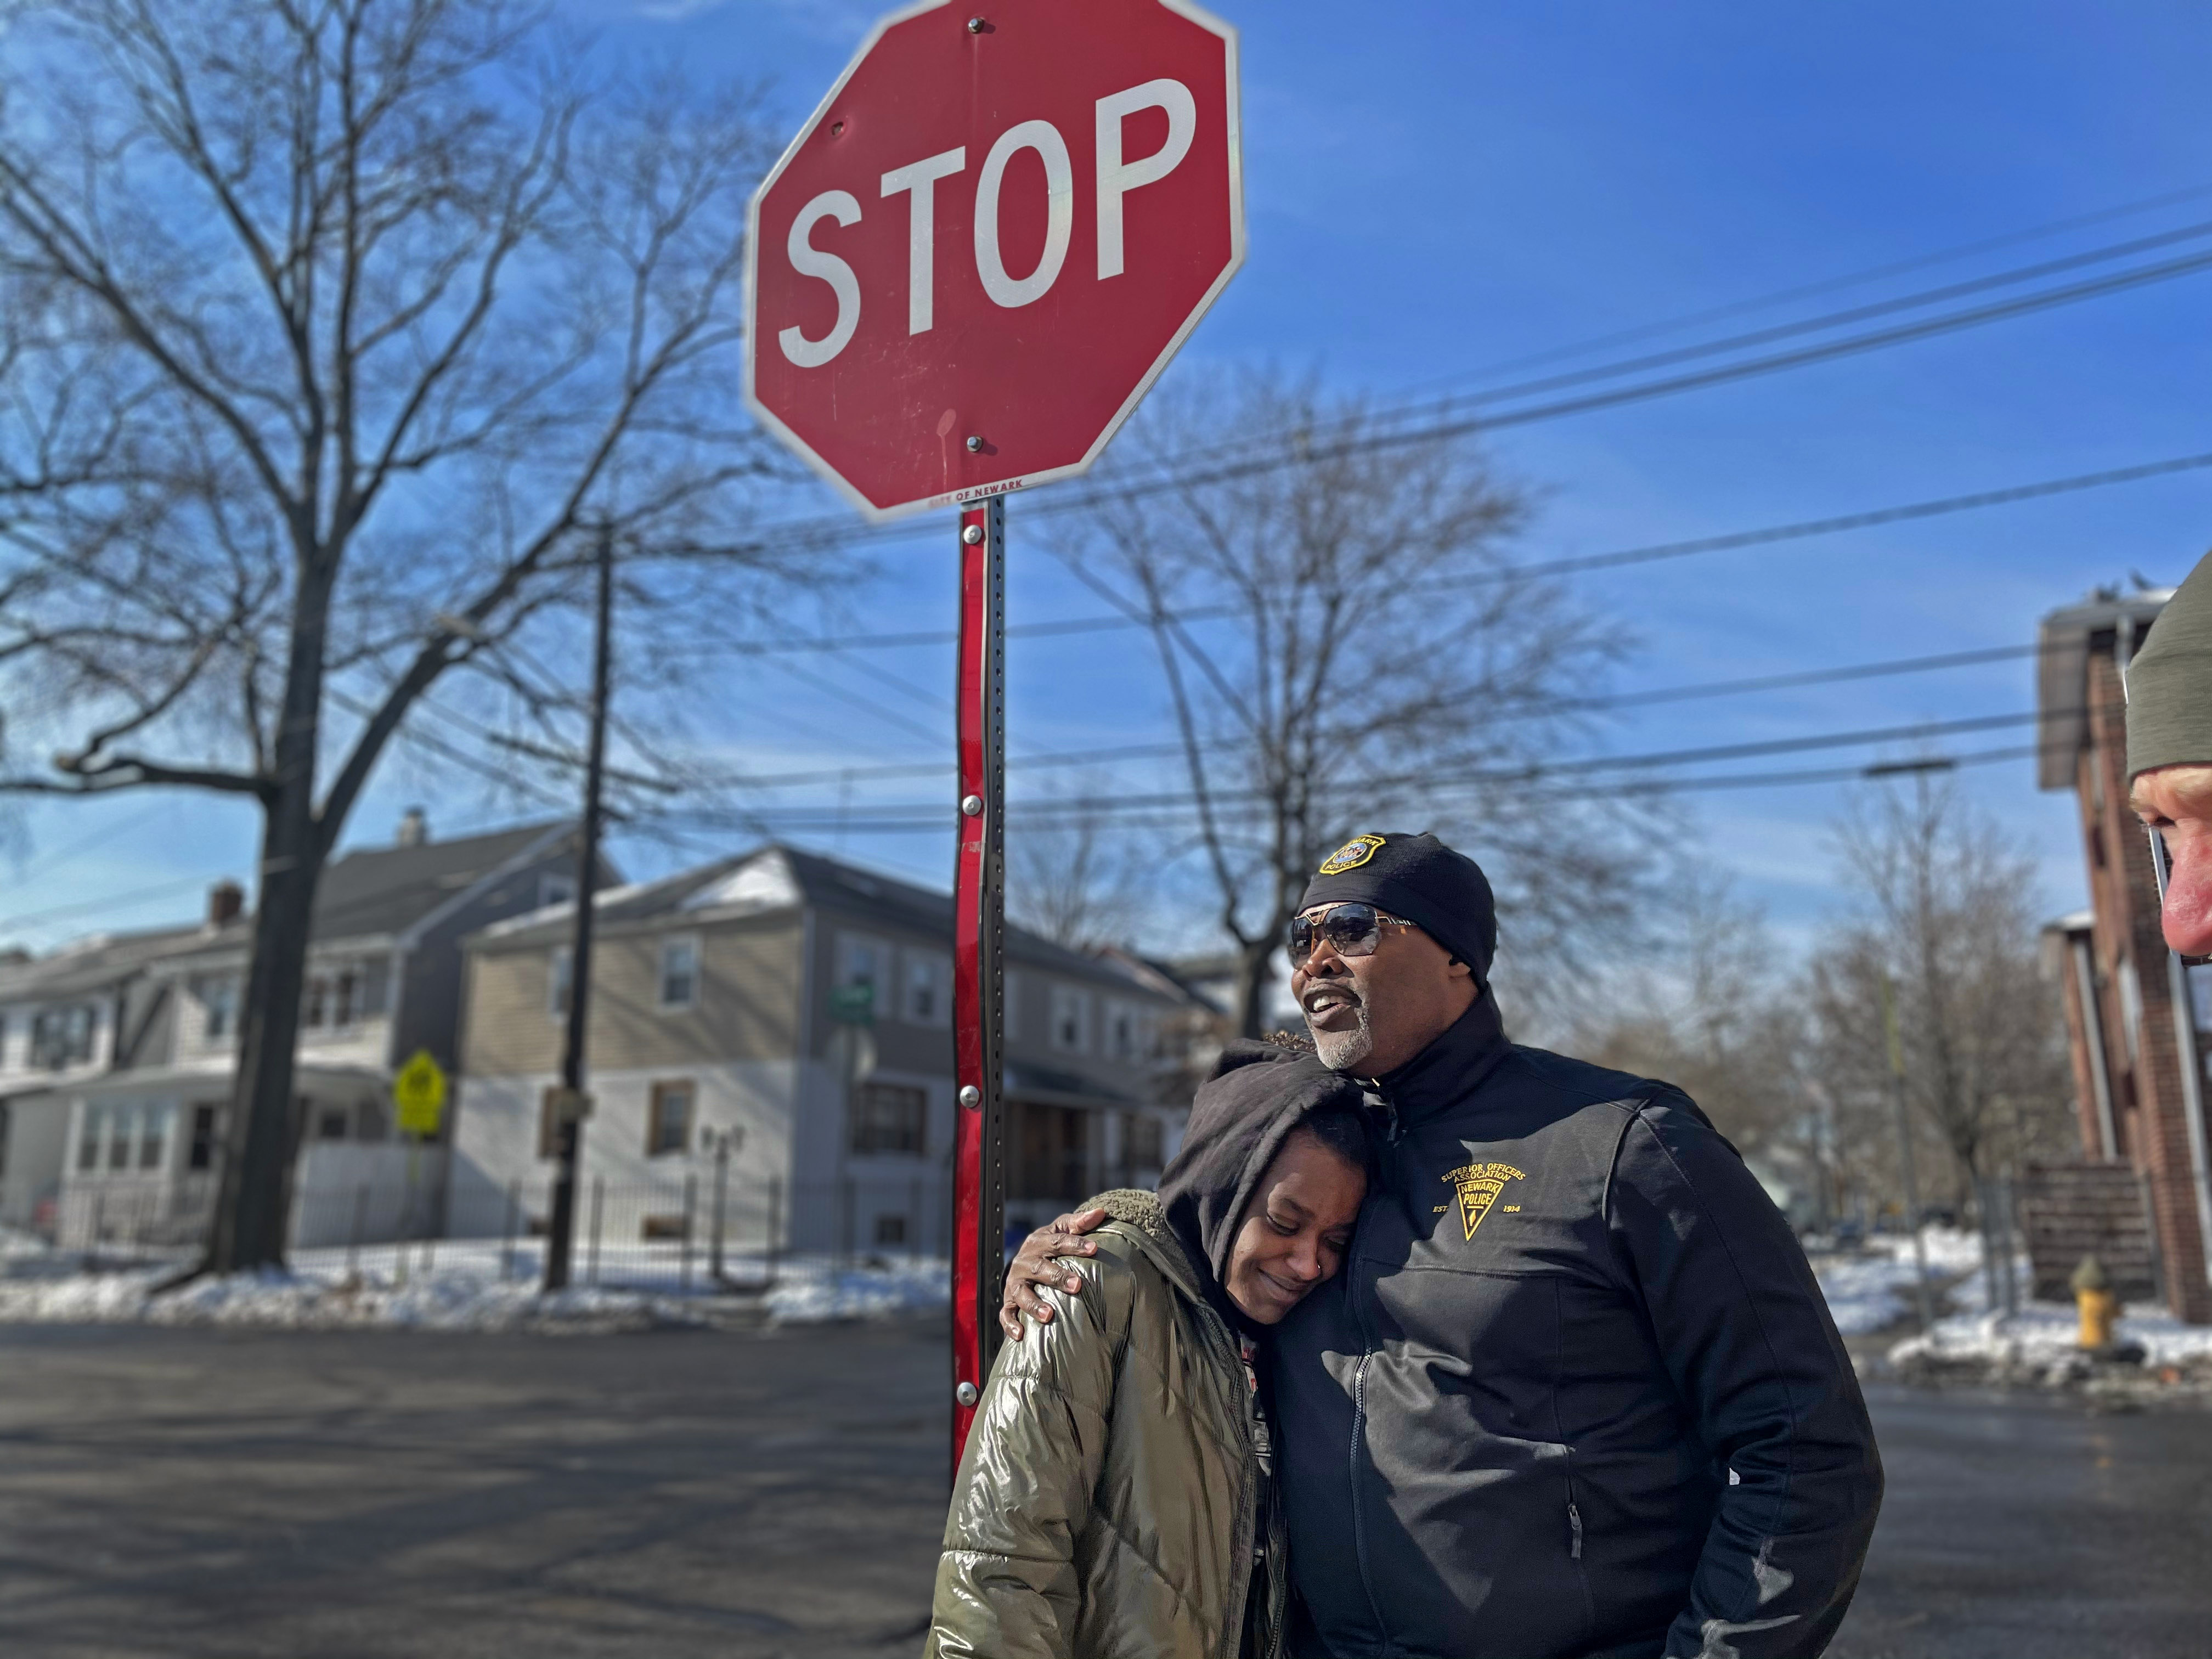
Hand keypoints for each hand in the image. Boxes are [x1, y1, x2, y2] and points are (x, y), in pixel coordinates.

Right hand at [998, 1207, 1108, 1339]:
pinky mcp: (1009, 1300)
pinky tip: (1021, 1335)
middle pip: (1039, 1268)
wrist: (1025, 1260)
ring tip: (1050, 1315)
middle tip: (1077, 1285)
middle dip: (1057, 1277)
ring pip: (1021, 1293)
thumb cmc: (1050, 1245)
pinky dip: (1011, 1324)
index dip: (1075, 1244)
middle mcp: (1024, 1261)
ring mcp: (1015, 1282)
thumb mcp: (1062, 1230)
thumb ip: (1080, 1223)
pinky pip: (1006, 1313)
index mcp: (1038, 1242)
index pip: (1058, 1242)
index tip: (1094, 1249)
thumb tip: (1100, 1212)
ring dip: (1034, 1304)